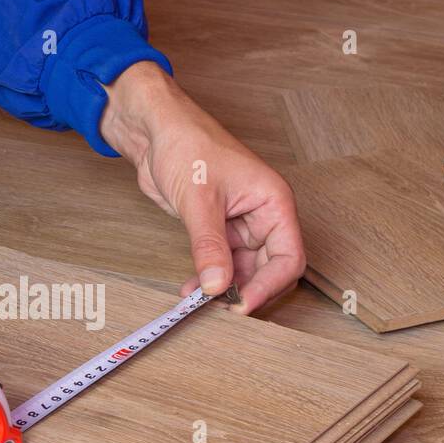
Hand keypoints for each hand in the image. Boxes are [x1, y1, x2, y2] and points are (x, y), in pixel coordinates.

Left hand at [100, 61, 305, 312]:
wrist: (155, 132)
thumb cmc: (187, 144)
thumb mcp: (199, 200)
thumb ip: (209, 246)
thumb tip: (218, 286)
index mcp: (273, 202)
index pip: (288, 257)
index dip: (268, 286)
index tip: (241, 305)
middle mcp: (262, 215)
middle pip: (269, 269)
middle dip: (246, 291)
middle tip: (220, 310)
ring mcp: (240, 224)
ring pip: (243, 270)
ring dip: (223, 289)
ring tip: (198, 302)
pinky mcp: (217, 229)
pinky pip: (221, 264)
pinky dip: (209, 279)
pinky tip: (191, 290)